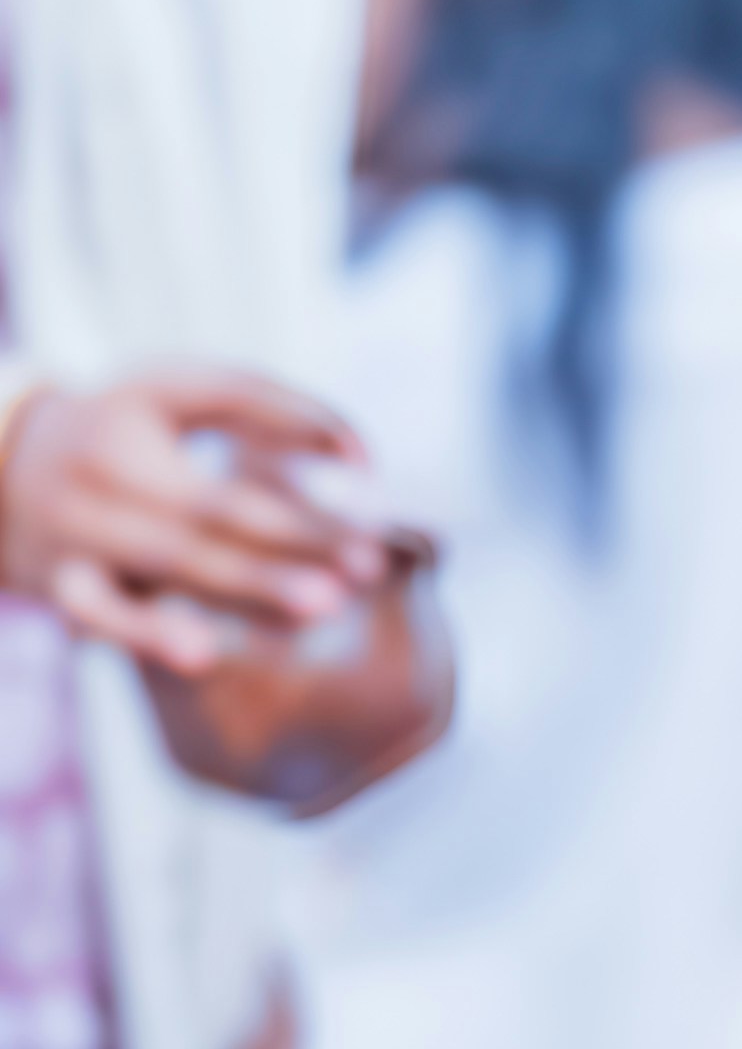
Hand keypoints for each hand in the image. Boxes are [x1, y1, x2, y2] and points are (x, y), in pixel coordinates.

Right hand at [0, 368, 386, 673]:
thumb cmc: (117, 425)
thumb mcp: (179, 392)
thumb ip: (273, 408)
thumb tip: (362, 458)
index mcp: (138, 415)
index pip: (233, 449)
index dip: (302, 480)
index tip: (372, 509)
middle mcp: (105, 474)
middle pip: (210, 517)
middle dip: (293, 546)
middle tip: (366, 570)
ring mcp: (80, 533)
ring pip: (168, 565)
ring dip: (245, 591)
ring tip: (319, 609)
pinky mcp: (62, 585)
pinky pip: (101, 614)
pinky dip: (146, 633)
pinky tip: (201, 656)